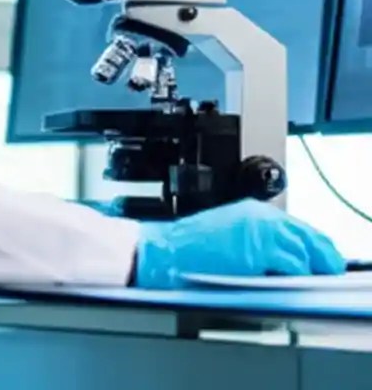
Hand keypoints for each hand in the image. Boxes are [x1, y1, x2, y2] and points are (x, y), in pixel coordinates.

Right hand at [133, 199, 345, 288]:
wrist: (163, 250)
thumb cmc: (185, 246)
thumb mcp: (225, 230)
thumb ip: (254, 237)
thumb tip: (278, 255)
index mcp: (251, 211)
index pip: (296, 226)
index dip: (313, 242)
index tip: (321, 254)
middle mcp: (259, 218)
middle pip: (307, 236)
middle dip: (321, 254)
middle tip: (328, 267)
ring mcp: (259, 234)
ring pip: (304, 251)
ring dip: (312, 265)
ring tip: (313, 276)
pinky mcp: (257, 253)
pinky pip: (292, 266)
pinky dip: (298, 275)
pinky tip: (293, 280)